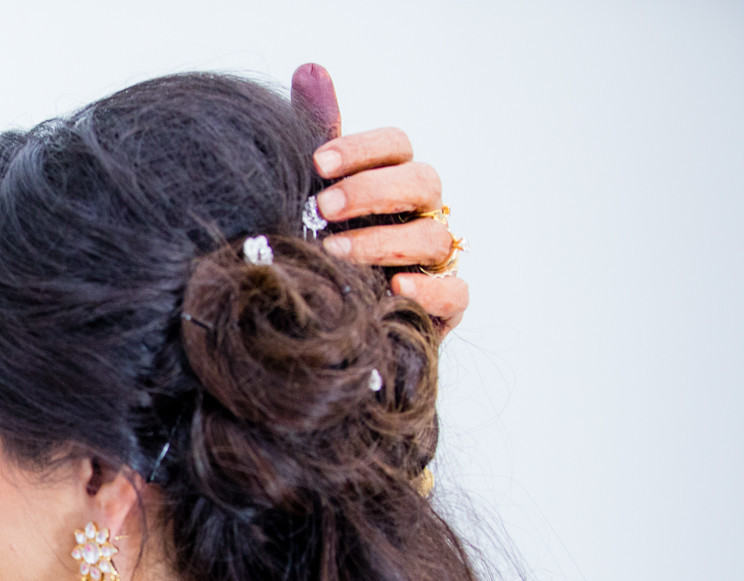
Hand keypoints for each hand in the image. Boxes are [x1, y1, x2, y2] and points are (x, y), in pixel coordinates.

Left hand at [293, 64, 468, 333]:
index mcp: (390, 179)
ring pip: (433, 236)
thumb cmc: (316, 249)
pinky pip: (456, 292)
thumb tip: (310, 70)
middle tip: (323, 209)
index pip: (396, 145)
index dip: (362, 150)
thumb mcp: (308, 194)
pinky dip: (431, 289)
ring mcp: (434, 260)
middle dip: (372, 191)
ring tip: (335, 254)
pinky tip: (395, 289)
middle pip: (422, 181)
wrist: (314, 327)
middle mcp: (419, 213)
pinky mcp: (442, 307)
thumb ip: (317, 132)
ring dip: (383, 241)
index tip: (316, 164)